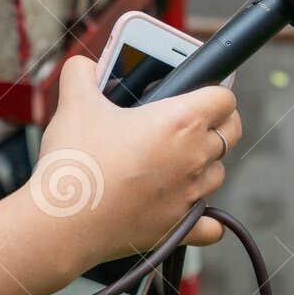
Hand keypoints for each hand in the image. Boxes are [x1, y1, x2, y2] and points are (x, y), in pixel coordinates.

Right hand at [32, 56, 240, 271]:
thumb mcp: (74, 103)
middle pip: (231, 133)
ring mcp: (190, 195)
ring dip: (204, 165)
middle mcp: (195, 158)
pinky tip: (184, 208)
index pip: (224, 98)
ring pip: (218, 174)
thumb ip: (82, 73)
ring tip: (173, 161)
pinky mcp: (179, 228)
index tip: (197, 94)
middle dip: (217, 123)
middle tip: (190, 122)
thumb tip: (84, 66)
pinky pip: (210, 226)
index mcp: (180, 121)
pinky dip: (202, 218)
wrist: (62, 222)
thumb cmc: (75, 161)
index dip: (213, 91)